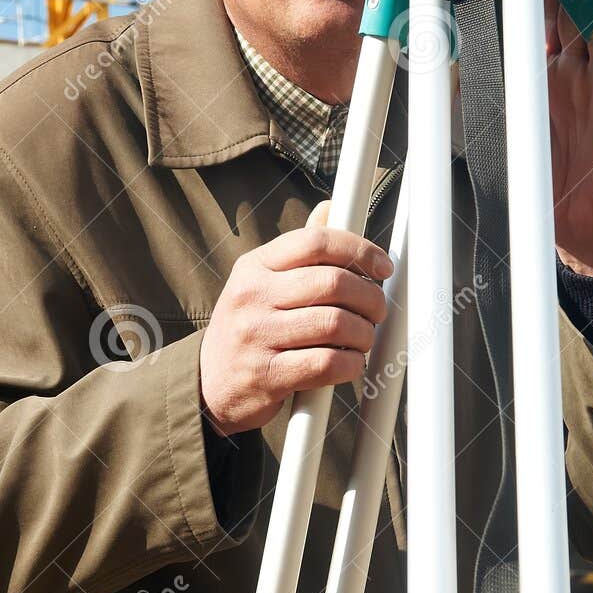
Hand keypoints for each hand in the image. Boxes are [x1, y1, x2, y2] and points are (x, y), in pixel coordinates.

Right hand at [199, 200, 392, 435]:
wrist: (210, 384)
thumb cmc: (248, 327)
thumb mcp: (261, 281)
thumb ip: (298, 250)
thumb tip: (330, 208)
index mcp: (254, 266)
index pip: (315, 242)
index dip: (359, 250)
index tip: (382, 267)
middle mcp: (252, 296)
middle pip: (332, 282)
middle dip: (370, 297)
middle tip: (377, 309)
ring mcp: (256, 336)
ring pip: (335, 324)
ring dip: (363, 334)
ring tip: (363, 338)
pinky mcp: (267, 375)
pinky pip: (326, 363)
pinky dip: (351, 364)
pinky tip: (350, 362)